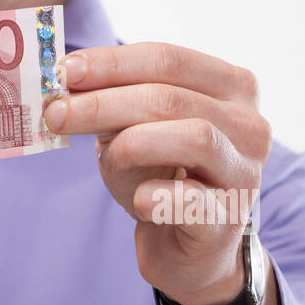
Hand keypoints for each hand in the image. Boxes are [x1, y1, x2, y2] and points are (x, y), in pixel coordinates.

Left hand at [41, 43, 271, 304]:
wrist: (186, 247)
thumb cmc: (161, 173)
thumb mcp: (134, 127)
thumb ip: (110, 100)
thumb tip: (64, 81)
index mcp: (229, 85)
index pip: (166, 58)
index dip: (111, 62)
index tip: (64, 71)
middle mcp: (249, 123)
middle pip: (171, 97)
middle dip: (104, 103)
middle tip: (56, 113)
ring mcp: (245, 171)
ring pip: (196, 137)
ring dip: (133, 143)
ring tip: (104, 159)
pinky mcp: (230, 218)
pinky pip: (194, 199)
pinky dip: (158, 195)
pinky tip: (138, 200)